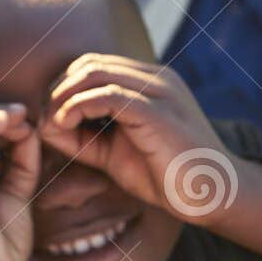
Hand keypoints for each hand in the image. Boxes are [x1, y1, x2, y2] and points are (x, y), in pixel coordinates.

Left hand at [38, 55, 231, 222]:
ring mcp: (160, 92)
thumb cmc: (165, 175)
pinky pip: (108, 95)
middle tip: (46, 122)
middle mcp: (155, 78)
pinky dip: (78, 107)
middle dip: (57, 91)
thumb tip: (46, 124)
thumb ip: (83, 135)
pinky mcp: (159, 112)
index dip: (62, 88)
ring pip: (94, 73)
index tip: (49, 119)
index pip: (92, 66)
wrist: (215, 195)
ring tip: (54, 125)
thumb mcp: (114, 151)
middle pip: (88, 64)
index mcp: (149, 82)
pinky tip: (65, 126)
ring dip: (62, 97)